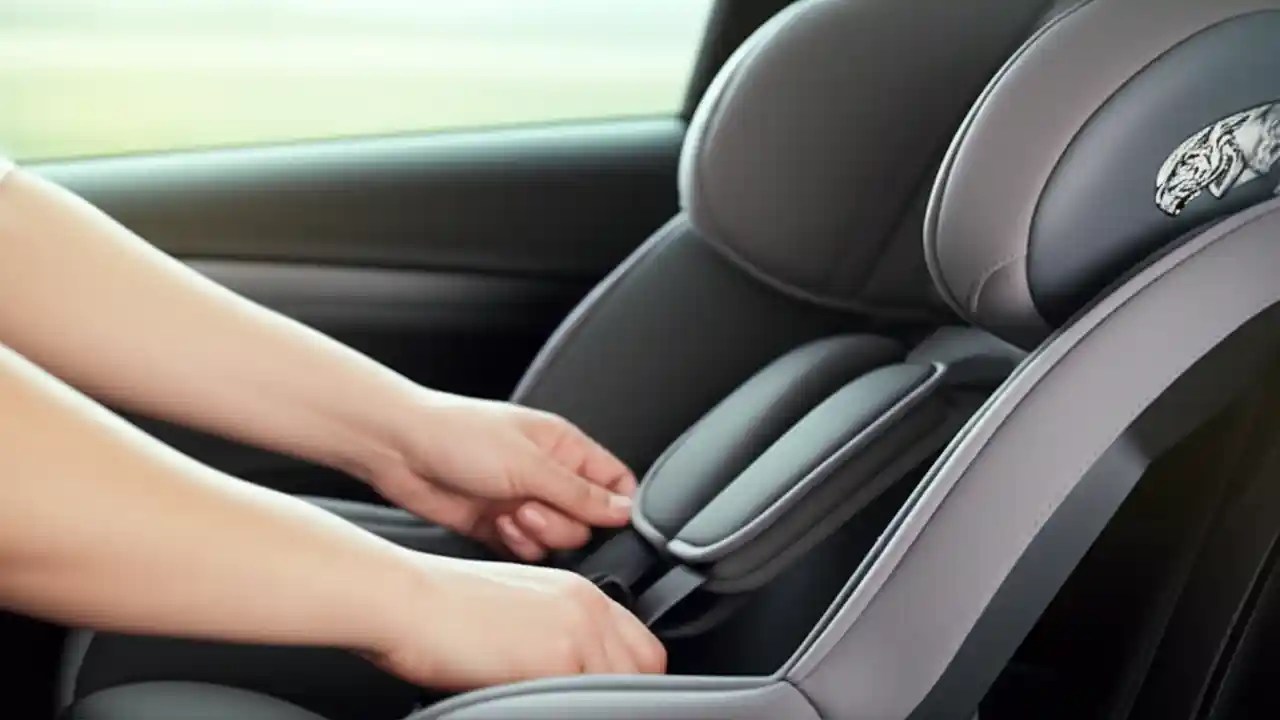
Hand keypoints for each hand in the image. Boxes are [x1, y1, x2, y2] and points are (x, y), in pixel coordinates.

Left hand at [362, 393, 637, 559]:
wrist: (399, 447)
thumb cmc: (457, 434)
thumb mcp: (529, 464)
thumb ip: (580, 493)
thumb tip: (624, 511)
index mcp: (565, 447)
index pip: (615, 482)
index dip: (616, 507)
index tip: (601, 521)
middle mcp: (547, 474)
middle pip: (586, 520)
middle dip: (560, 523)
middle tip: (531, 507)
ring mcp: (523, 500)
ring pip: (556, 539)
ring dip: (536, 535)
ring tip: (508, 514)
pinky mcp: (498, 525)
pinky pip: (526, 550)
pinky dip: (515, 545)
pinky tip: (495, 526)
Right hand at [368, 556, 665, 689]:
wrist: (407, 600)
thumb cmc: (440, 606)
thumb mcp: (515, 609)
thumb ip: (555, 633)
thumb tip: (568, 671)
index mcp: (578, 592)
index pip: (639, 643)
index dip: (628, 675)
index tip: (606, 691)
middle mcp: (588, 606)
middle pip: (646, 666)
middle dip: (625, 692)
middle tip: (585, 704)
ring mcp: (578, 632)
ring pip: (628, 685)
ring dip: (601, 701)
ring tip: (560, 704)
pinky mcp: (560, 659)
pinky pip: (596, 699)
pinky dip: (578, 707)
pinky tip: (545, 705)